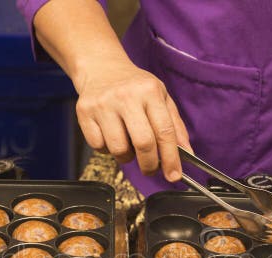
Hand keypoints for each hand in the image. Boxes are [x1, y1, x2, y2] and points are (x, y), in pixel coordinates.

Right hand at [74, 60, 190, 181]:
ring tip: (128, 145)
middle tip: (151, 169)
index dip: (171, 158)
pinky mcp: (84, 112)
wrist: (102, 68)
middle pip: (143, 143)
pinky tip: (110, 135)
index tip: (174, 175)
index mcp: (149, 91)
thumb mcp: (161, 97)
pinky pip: (98, 146)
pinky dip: (106, 149)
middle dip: (150, 164)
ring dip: (126, 156)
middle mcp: (126, 96)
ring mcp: (103, 104)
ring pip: (118, 149)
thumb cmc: (135, 87)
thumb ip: (175, 125)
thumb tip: (187, 153)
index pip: (164, 131)